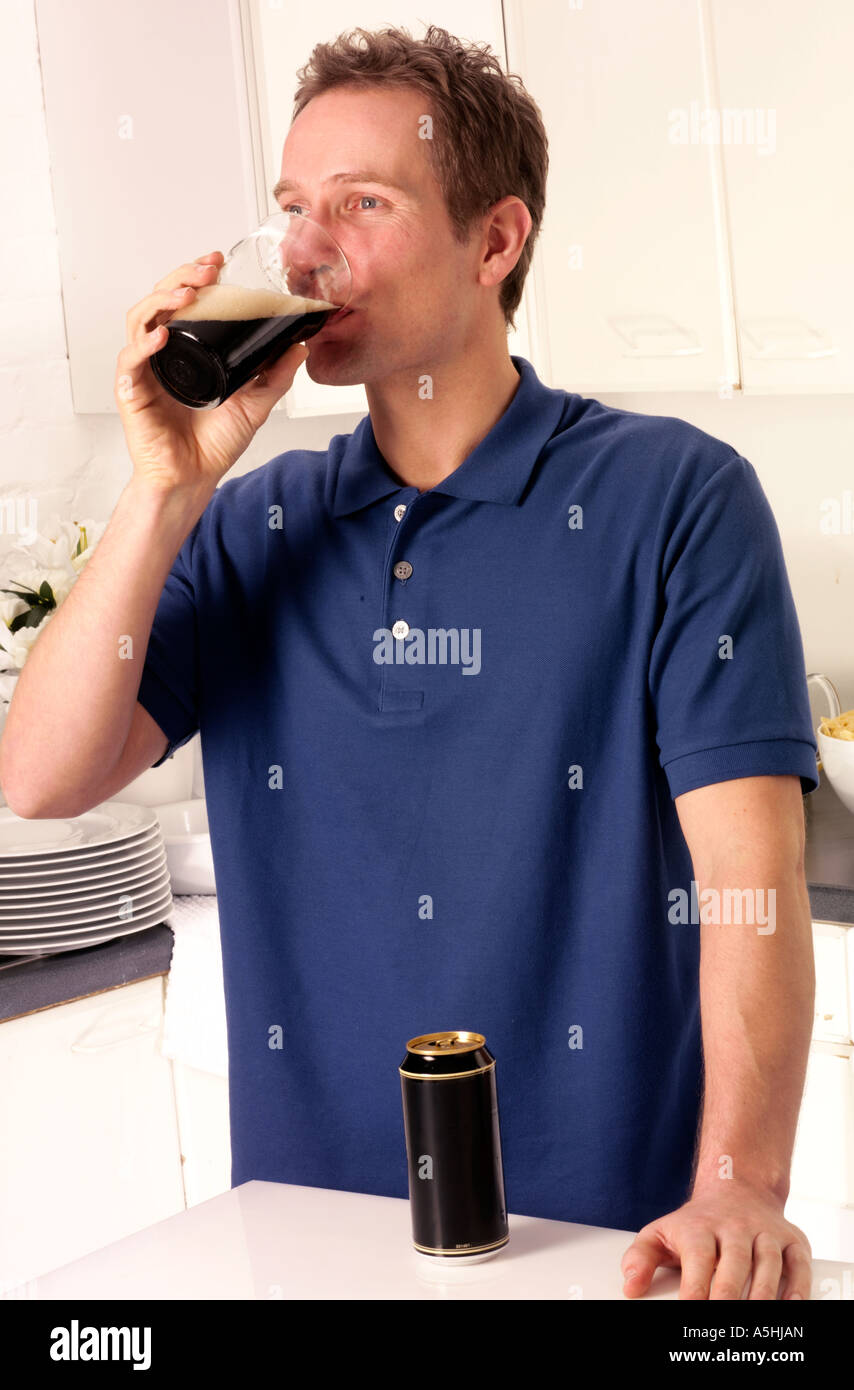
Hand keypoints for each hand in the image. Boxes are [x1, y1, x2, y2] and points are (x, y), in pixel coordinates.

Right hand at [114, 251, 308, 495]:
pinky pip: (130, 360)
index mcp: (184, 349)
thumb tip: (299, 346)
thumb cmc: (213, 445)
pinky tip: (162, 334)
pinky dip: (143, 344)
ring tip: (189, 293)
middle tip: (207, 270)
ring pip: (139, 319)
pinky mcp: (131, 392)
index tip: (218, 263)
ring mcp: (144, 370)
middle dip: (181, 278)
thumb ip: (276, 376)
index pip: (183, 302)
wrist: (194, 479)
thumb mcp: (255, 404)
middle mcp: (160, 353)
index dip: (195, 276)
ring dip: (162, 300)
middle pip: (159, 300)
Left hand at [620, 1179, 811, 1299]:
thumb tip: (630, 1287)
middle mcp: (735, 1227)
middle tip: (723, 1316)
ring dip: (763, 1293)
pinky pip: (798, 1263)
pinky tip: (792, 1305)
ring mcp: (765, 1232)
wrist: (735, 1186)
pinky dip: (798, 1285)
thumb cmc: (695, 1224)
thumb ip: (640, 1258)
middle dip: (729, 1293)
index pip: (698, 1257)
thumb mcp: (660, 1232)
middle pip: (735, 1261)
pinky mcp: (791, 1239)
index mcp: (700, 1227)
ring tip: (756, 1317)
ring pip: (768, 1262)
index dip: (695, 1286)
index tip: (690, 1308)